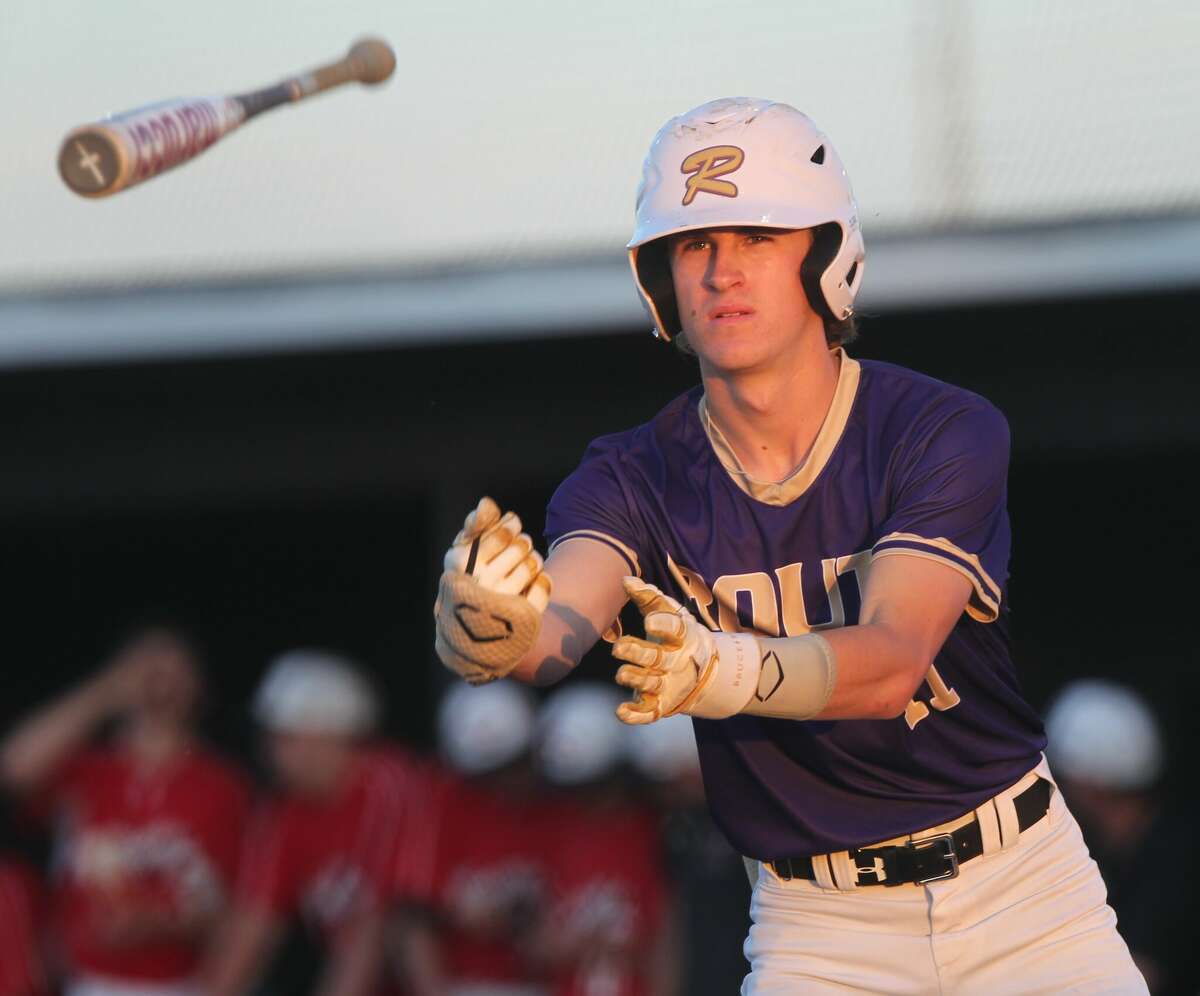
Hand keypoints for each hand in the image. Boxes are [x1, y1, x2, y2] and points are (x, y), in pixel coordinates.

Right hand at [435, 497, 551, 683]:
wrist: (473, 627)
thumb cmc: (469, 577)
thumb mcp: (465, 550)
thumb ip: (476, 524)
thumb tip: (487, 503)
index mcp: (461, 564)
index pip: (501, 534)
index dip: (511, 525)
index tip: (514, 524)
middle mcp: (480, 584)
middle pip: (520, 547)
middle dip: (523, 542)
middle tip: (520, 546)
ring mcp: (501, 603)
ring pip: (533, 564)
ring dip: (534, 559)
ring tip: (526, 564)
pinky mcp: (521, 619)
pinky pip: (544, 586)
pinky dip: (544, 580)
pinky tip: (534, 581)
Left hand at [611, 577, 720, 723]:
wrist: (700, 669)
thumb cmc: (676, 633)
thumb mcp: (668, 611)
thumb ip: (648, 596)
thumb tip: (625, 580)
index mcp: (682, 635)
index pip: (676, 629)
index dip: (664, 625)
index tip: (648, 621)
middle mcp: (677, 660)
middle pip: (660, 659)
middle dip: (639, 654)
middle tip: (618, 648)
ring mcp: (669, 683)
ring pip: (653, 683)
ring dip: (636, 679)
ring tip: (620, 674)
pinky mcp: (660, 703)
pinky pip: (649, 712)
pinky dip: (636, 715)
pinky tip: (620, 712)